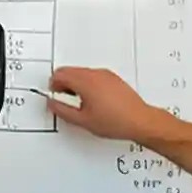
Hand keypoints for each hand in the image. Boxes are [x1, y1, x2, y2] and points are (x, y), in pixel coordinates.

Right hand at [46, 66, 170, 141]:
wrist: (139, 121)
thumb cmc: (115, 121)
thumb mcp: (83, 120)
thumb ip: (62, 110)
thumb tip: (52, 104)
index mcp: (85, 82)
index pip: (60, 74)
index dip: (53, 84)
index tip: (53, 94)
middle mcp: (96, 74)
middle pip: (70, 71)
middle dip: (63, 83)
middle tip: (62, 98)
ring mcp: (106, 75)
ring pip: (82, 73)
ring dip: (75, 83)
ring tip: (78, 102)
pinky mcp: (113, 79)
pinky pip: (94, 76)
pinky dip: (87, 83)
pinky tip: (92, 100)